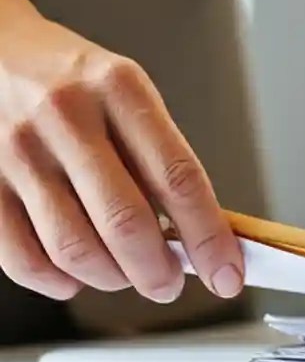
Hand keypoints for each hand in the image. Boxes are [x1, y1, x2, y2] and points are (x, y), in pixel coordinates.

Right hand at [0, 0, 241, 302]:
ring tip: (127, 276)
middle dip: (158, 271)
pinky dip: (57, 280)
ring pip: (74, 246)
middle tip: (170, 284)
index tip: (227, 270)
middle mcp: (67, 116)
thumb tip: (195, 231)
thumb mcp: (128, 92)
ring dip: (111, 278)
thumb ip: (157, 154)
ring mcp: (18, 149)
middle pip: (126, 221)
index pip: (179, 177)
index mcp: (121, 89)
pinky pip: (21, 256)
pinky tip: (75, 276)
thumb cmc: (72, 77)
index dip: (208, 235)